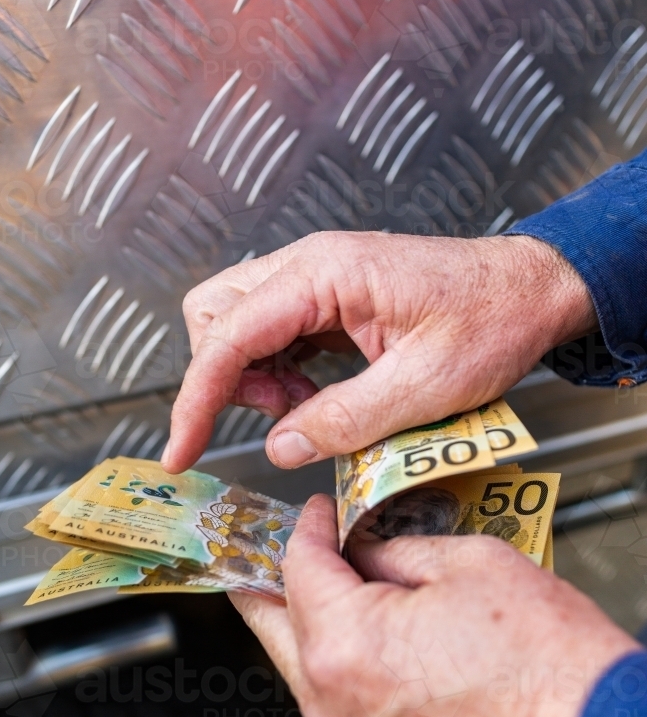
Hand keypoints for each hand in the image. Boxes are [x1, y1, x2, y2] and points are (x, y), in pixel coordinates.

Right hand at [163, 232, 596, 472]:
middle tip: (281, 417)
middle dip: (226, 377)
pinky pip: (274, 331)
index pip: (228, 335)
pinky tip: (317, 396)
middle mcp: (309, 265)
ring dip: (253, 377)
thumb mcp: (424, 386)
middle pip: (215, 315)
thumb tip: (281, 447)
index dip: (197, 399)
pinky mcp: (330, 297)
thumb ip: (345, 420)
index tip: (181, 451)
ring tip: (306, 410)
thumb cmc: (493, 322)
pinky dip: (278, 371)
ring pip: (238, 323)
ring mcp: (317, 278)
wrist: (534, 289)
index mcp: (324, 275)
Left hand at [228, 496, 635, 716]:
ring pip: (300, 665)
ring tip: (333, 583)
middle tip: (296, 543)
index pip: (297, 566)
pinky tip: (368, 636)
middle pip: (271, 621)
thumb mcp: (468, 565)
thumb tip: (365, 551)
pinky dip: (336, 661)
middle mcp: (330, 703)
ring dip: (307, 619)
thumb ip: (395, 551)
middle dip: (277, 574)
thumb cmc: (547, 664)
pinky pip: (333, 701)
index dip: (307, 526)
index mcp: (343, 644)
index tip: (321, 510)